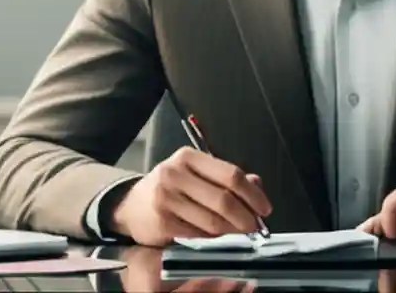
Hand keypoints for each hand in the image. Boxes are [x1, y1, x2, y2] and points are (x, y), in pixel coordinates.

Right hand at [108, 146, 272, 245]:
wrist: (131, 205)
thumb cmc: (170, 188)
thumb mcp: (196, 174)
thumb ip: (226, 178)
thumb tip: (257, 186)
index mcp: (189, 157)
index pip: (231, 174)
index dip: (253, 194)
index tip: (265, 208)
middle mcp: (175, 174)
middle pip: (224, 199)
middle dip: (246, 217)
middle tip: (255, 227)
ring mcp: (166, 198)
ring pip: (213, 220)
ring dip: (232, 231)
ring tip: (239, 232)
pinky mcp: (162, 222)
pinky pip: (199, 235)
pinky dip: (214, 239)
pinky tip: (218, 237)